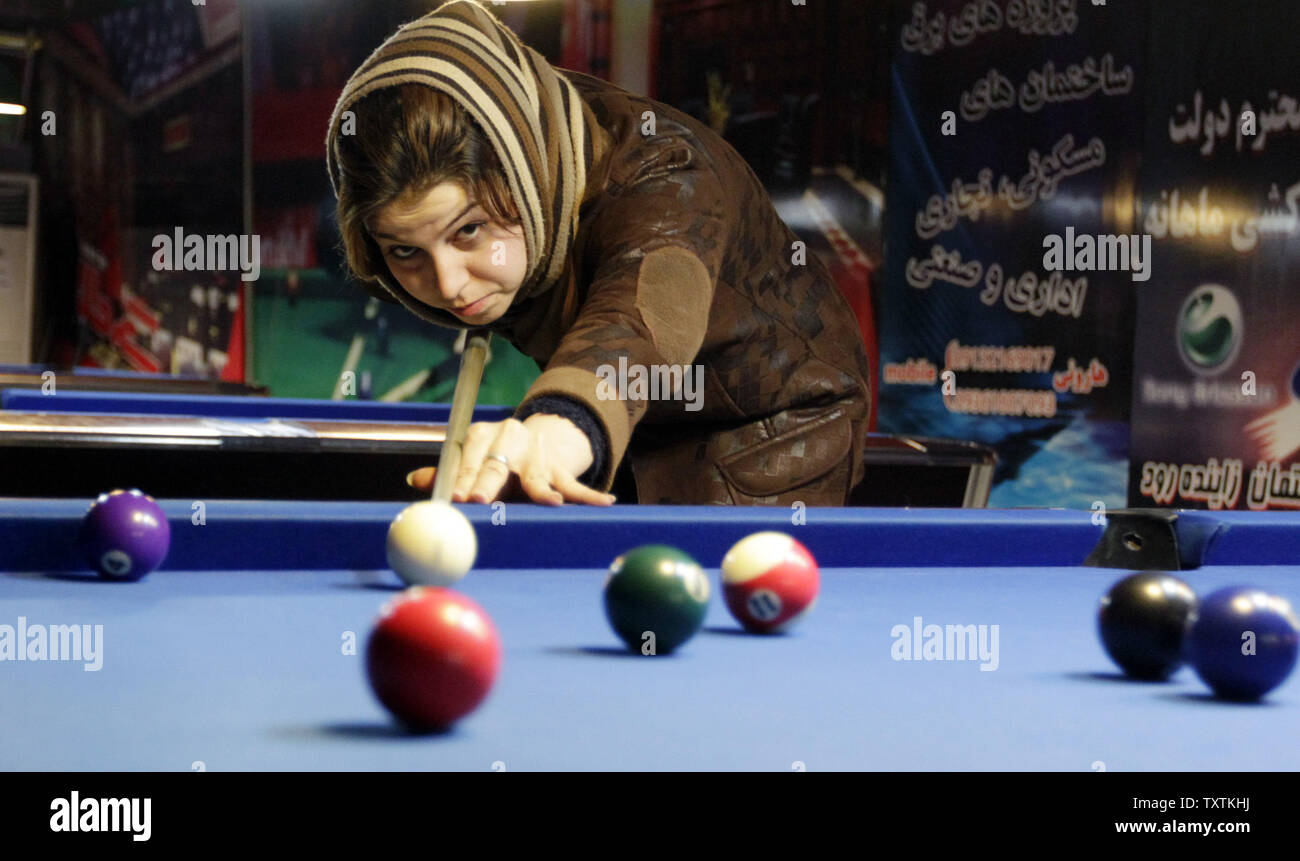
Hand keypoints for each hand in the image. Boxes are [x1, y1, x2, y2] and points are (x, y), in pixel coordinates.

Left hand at [405, 415, 615, 505]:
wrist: (535, 440)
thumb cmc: (493, 459)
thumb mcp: (471, 460)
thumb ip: (448, 474)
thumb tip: (415, 480)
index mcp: (482, 436)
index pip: (468, 460)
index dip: (462, 480)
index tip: (456, 498)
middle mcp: (510, 439)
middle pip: (497, 466)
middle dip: (489, 483)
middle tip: (482, 500)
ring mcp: (538, 454)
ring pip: (537, 477)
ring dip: (543, 491)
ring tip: (549, 502)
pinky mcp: (560, 469)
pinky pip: (575, 485)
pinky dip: (590, 496)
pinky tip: (605, 503)